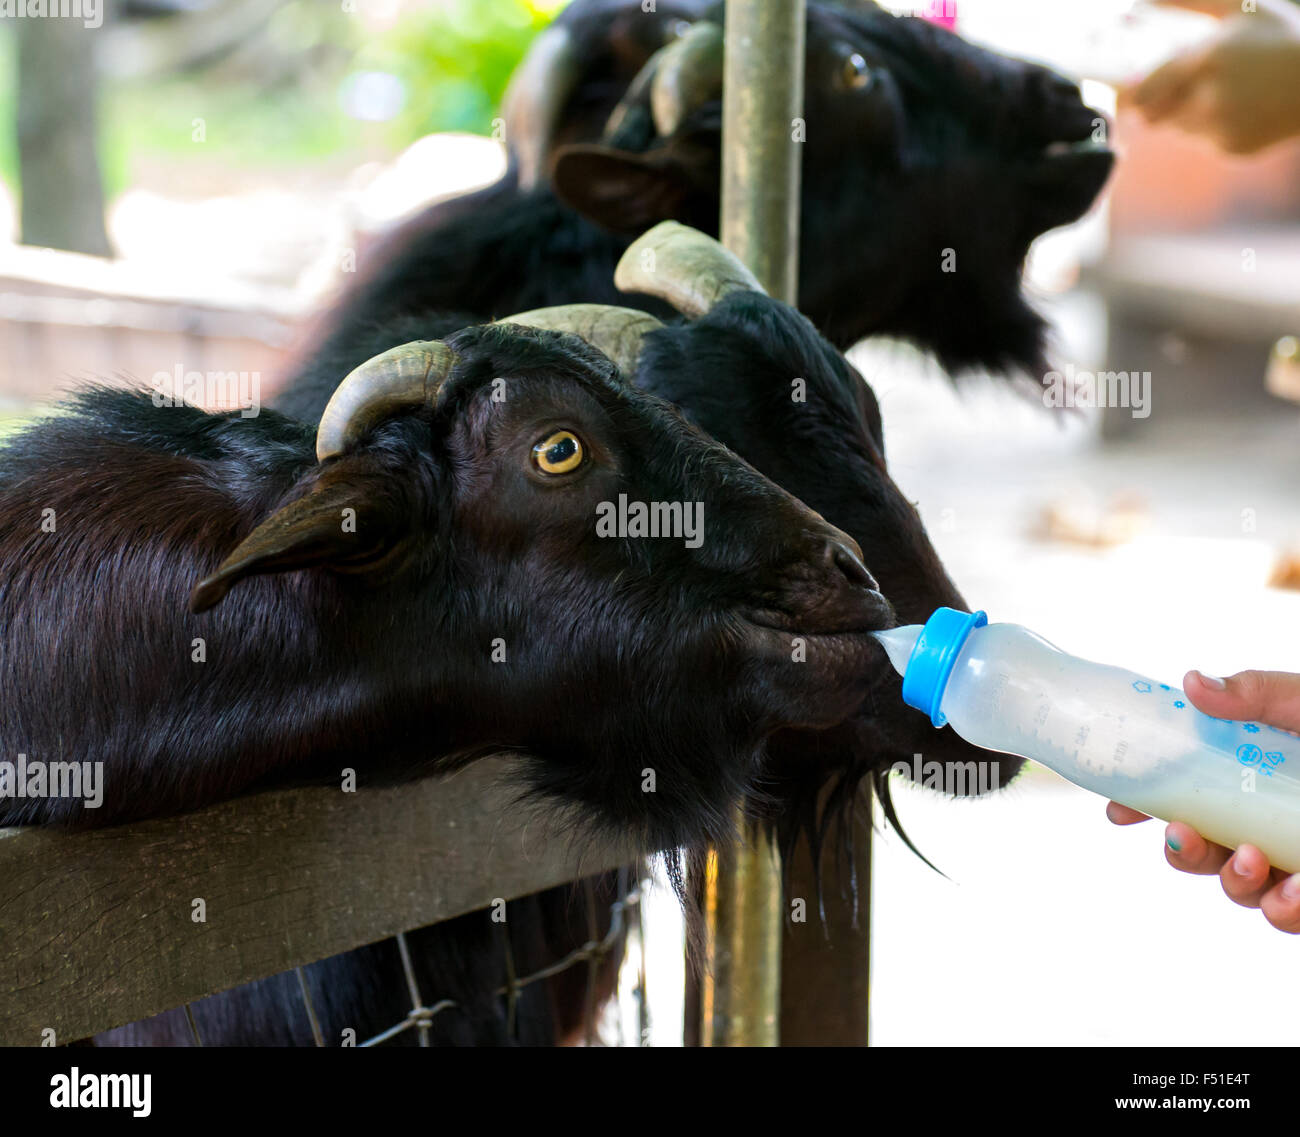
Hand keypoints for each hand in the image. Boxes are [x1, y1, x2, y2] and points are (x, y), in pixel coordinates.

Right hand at [1107, 668, 1299, 933]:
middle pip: (1200, 849)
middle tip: (1182, 834)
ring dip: (1231, 881)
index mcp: (1250, 773)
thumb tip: (1191, 682)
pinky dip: (1283, 908)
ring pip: (1238, 887)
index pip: (1182, 791)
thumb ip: (1256, 694)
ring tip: (1251, 860)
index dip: (1142, 803)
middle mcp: (1266, 819)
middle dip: (1180, 851)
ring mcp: (1294, 858)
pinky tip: (1292, 894)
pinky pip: (1288, 914)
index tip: (1118, 810)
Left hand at [1121, 0, 1299, 153]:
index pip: (1145, 91)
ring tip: (1226, 95)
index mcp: (1208, 59)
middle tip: (1170, 96)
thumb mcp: (1240, 7)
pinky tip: (1242, 110)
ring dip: (1188, 115)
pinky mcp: (1230, 148)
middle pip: (1156, 115)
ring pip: (1179, 128)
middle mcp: (1210, 97)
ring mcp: (1220, 127)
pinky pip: (1203, 141)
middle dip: (1160, 106)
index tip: (1128, 96)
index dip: (1131, 96)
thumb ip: (1190, 1)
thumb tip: (1141, 1)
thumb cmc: (1280, 38)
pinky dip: (1213, 129)